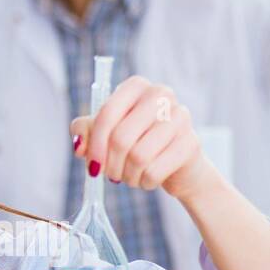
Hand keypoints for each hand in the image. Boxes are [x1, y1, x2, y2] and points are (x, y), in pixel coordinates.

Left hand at [70, 75, 216, 205]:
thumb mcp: (106, 134)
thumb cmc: (137, 144)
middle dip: (111, 165)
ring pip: (138, 157)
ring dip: (128, 176)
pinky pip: (154, 171)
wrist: (177, 165)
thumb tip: (79, 146)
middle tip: (112, 175)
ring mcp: (180, 116)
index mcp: (136, 86)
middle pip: (121, 138)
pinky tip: (147, 179)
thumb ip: (85, 132)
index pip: (107, 113)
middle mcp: (160, 94)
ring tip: (130, 177)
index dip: (95, 144)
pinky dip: (145, 182)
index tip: (92, 166)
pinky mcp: (191, 142)